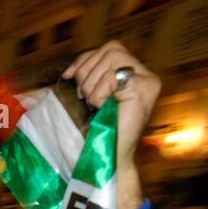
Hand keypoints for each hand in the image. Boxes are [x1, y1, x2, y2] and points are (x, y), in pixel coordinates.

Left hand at [61, 40, 160, 166]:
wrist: (106, 161)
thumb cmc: (95, 135)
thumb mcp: (85, 102)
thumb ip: (81, 81)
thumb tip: (58, 76)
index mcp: (133, 76)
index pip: (109, 49)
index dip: (85, 59)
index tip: (69, 76)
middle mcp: (145, 76)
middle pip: (112, 48)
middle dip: (88, 71)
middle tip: (84, 98)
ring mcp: (148, 82)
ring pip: (113, 57)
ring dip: (93, 84)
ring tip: (94, 105)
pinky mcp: (145, 90)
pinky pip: (112, 77)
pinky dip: (99, 92)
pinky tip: (102, 108)